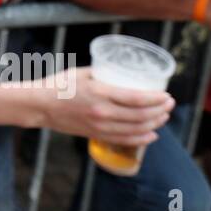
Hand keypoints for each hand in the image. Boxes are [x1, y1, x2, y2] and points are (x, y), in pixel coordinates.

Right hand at [36, 67, 173, 143]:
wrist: (40, 105)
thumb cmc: (59, 84)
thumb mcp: (83, 72)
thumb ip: (103, 74)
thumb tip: (121, 72)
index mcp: (100, 93)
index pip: (137, 98)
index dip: (156, 99)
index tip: (167, 95)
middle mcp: (102, 112)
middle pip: (141, 115)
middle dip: (160, 111)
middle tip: (169, 104)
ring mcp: (100, 126)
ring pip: (136, 129)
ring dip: (154, 124)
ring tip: (164, 117)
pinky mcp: (96, 134)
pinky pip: (124, 139)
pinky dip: (141, 138)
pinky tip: (151, 134)